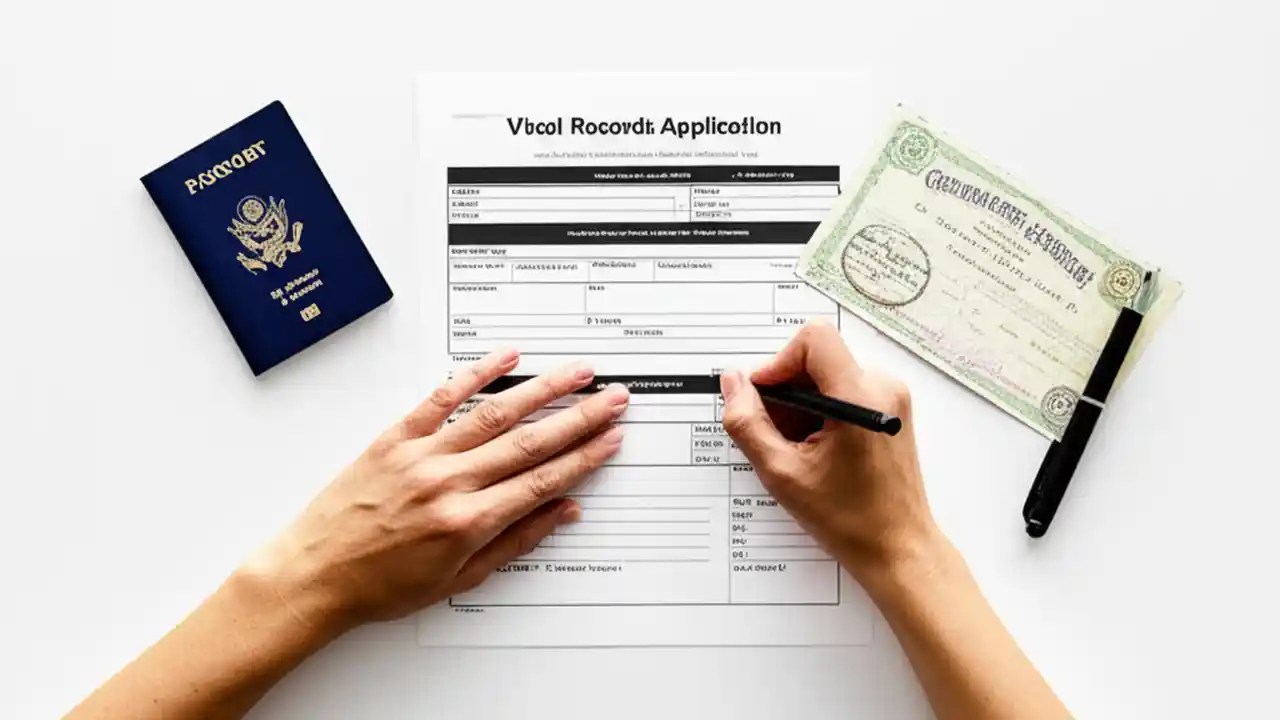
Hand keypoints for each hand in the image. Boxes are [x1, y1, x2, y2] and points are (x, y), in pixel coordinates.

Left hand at [239, 349, 627, 635]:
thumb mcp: (458, 579)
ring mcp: (422, 456)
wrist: (314, 575)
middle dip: (580, 417)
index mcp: (468, 522)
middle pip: (530, 442)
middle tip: (613, 398)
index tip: (612, 439)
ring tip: (576, 373)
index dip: (585, 457)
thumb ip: (515, 542)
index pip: (543, 480)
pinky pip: (442, 398)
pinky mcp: (395, 438)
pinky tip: (507, 358)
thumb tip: (561, 513)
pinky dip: (476, 374)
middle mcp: (449, 483)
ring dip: (542, 390)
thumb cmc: (380, 585)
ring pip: (495, 414)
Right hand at [720, 321, 938, 583]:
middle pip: (817, 357)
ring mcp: (889, 399)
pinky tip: (814, 450)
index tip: (763, 396)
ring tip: (797, 450)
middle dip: (786, 391)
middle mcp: (881, 388)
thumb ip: (748, 423)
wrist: (898, 548)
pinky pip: (843, 391)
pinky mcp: (888, 411)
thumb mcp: (783, 473)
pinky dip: (819, 412)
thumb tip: (733, 385)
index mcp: (860, 397)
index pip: (814, 339)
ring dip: (801, 405)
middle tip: (775, 434)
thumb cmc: (852, 520)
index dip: (778, 362)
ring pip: (827, 375)